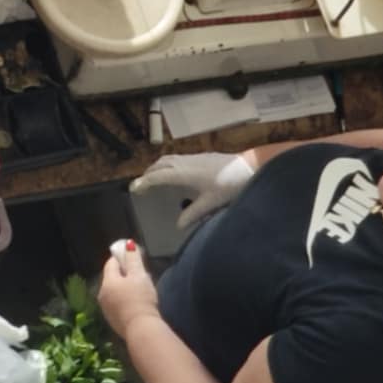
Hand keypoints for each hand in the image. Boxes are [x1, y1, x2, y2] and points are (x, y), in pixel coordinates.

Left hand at [98, 241, 159, 336]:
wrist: (142, 329)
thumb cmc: (141, 299)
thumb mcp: (139, 276)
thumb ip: (133, 259)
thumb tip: (128, 244)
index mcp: (107, 281)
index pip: (111, 264)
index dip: (121, 258)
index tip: (131, 257)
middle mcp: (102, 294)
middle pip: (111, 279)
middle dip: (123, 274)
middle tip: (138, 275)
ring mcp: (106, 309)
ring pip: (114, 293)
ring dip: (124, 289)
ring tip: (139, 290)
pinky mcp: (113, 321)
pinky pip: (118, 305)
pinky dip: (124, 302)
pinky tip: (136, 304)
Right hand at [130, 152, 253, 231]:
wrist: (248, 168)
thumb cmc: (229, 186)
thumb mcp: (210, 204)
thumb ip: (193, 214)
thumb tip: (178, 226)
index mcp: (183, 174)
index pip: (157, 177)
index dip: (144, 182)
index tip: (134, 188)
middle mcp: (183, 163)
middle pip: (159, 165)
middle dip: (148, 174)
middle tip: (141, 185)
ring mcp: (191, 157)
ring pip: (167, 159)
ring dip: (157, 167)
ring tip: (153, 177)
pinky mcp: (199, 156)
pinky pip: (175, 158)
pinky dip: (167, 164)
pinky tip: (174, 172)